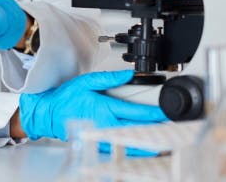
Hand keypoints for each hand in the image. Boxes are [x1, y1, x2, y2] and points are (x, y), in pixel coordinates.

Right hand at [18, 70, 167, 141]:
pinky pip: (122, 150)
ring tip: (166, 140)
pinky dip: (136, 151)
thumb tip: (127, 75)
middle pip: (139, 129)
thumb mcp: (85, 81)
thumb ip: (108, 79)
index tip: (169, 113)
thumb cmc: (65, 98)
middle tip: (175, 127)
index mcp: (105, 108)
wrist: (49, 114)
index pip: (137, 112)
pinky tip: (147, 149)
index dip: (156, 113)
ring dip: (151, 142)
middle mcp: (107, 124)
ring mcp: (104, 137)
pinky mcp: (100, 145)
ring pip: (133, 143)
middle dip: (158, 128)